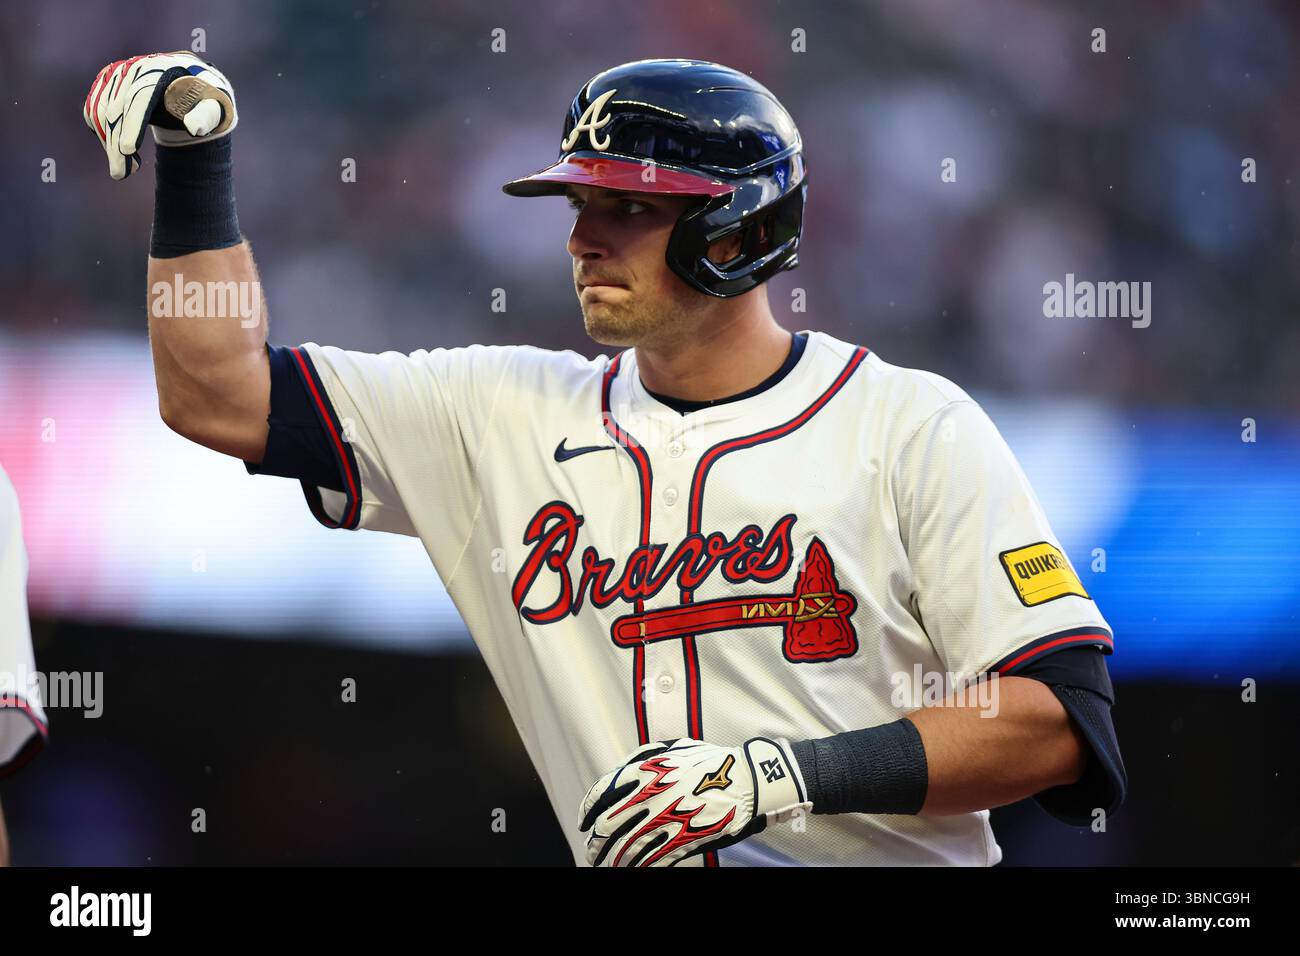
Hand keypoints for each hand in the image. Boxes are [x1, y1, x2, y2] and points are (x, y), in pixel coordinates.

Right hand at [83, 51, 237, 179]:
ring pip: (101, 111)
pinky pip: (93, 110)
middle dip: (115, 143)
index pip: (141, 97)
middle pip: (116, 107)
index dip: (133, 124)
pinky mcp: (106, 82)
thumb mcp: (215, 107)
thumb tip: (195, 128)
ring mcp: (118, 73)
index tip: (128, 150)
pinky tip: (118, 152)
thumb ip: (208, 116)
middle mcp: (135, 67)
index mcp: (162, 70)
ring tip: (125, 169)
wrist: (190, 82)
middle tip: (121, 175)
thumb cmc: (205, 98)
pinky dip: (102, 134)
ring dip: (108, 143)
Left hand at [579, 737, 810, 866]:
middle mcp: (650, 796)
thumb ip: (641, 760)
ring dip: (611, 859)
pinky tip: (630, 870)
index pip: (602, 794)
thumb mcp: (670, 748)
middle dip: (596, 842)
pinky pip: (652, 859)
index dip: (587, 811)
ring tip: (604, 865)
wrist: (745, 779)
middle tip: (592, 850)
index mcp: (644, 772)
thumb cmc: (708, 761)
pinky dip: (637, 867)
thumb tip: (618, 776)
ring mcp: (667, 820)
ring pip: (626, 847)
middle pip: (608, 825)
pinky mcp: (683, 840)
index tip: (584, 822)